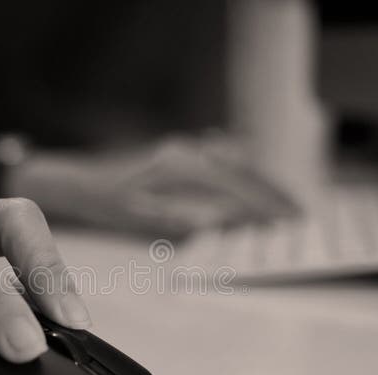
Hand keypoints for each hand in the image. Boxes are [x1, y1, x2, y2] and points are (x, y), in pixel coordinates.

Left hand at [16, 134, 297, 236]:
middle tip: (298, 215)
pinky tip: (256, 185)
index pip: (234, 185)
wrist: (79, 181)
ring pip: (238, 164)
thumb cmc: (103, 200)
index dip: (264, 204)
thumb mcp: (138, 215)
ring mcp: (187, 150)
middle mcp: (188, 152)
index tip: (288, 220)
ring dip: (263, 183)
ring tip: (285, 205)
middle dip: (273, 193)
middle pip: (244, 171)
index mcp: (180, 166)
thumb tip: (219, 221)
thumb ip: (180, 218)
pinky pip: (225, 161)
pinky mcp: (184, 155)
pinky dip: (246, 174)